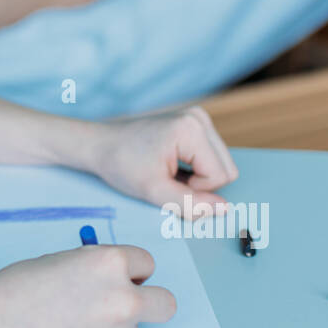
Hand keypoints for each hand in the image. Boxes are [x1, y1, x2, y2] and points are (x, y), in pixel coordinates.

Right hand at [0, 243, 175, 327]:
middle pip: (165, 303)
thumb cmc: (12, 292)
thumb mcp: (57, 261)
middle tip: (123, 302)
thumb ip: (92, 268)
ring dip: (113, 326)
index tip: (119, 275)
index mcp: (109, 264)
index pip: (146, 263)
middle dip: (149, 300)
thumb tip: (111, 276)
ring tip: (71, 323)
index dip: (130, 269)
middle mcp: (121, 300)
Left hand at [87, 106, 239, 215]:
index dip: (197, 189)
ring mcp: (198, 118)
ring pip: (222, 164)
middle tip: (168, 178)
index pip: (221, 176)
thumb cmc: (121, 163)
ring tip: (169, 171)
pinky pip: (212, 156)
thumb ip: (191, 204)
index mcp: (192, 129)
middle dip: (201, 184)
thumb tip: (224, 209)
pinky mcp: (194, 123)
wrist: (100, 144)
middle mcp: (199, 118)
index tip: (167, 181)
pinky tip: (172, 164)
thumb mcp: (154, 191)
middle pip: (227, 169)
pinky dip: (196, 167)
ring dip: (199, 177)